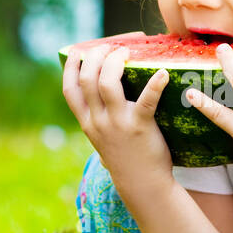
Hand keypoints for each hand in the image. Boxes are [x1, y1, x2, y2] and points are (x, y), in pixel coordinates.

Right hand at [62, 43, 172, 192]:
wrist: (142, 184)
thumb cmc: (126, 157)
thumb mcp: (103, 138)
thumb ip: (99, 118)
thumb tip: (102, 92)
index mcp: (87, 123)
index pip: (70, 90)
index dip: (70, 67)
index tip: (76, 51)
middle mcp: (98, 121)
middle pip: (88, 80)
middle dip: (96, 57)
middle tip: (110, 48)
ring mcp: (118, 124)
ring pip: (107, 84)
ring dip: (115, 62)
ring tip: (126, 53)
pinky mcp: (140, 127)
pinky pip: (147, 100)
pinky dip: (155, 84)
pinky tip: (163, 73)